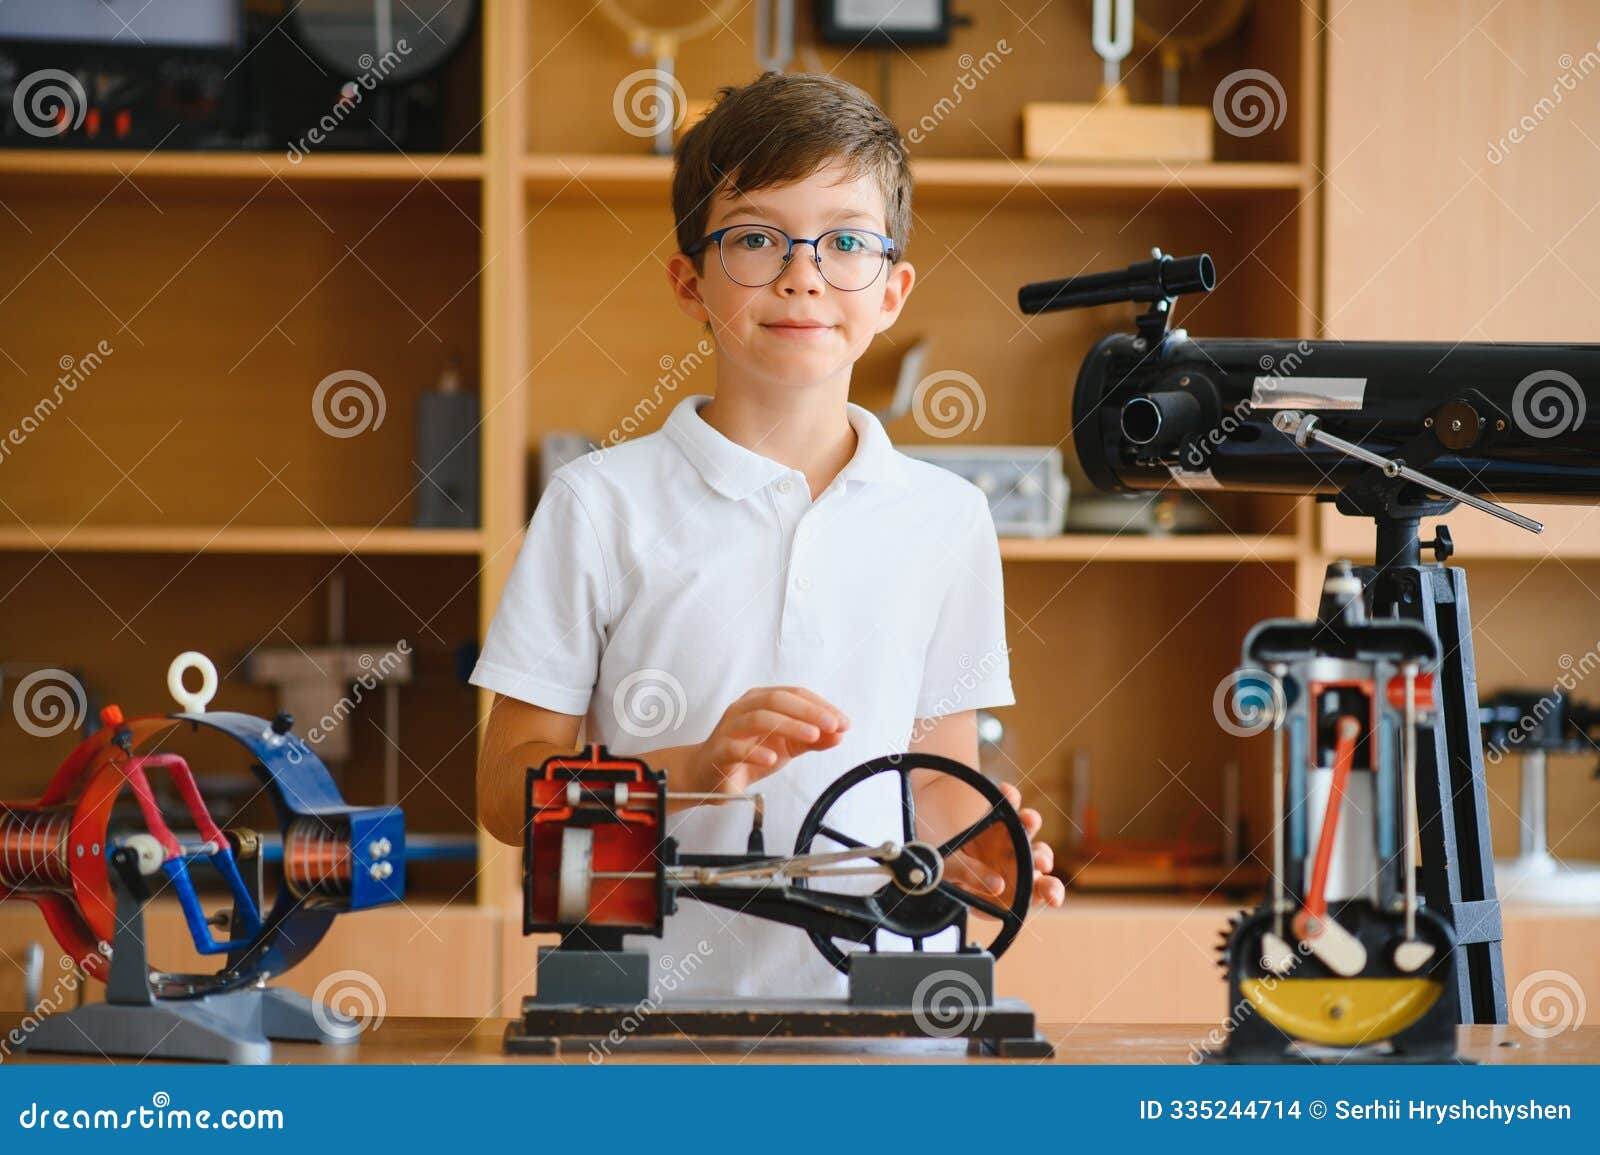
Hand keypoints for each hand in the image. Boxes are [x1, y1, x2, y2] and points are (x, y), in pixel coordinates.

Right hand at [690, 686, 848, 794]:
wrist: (709, 775)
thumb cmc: (748, 754)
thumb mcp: (786, 747)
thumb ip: (812, 740)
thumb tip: (840, 734)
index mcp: (762, 701)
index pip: (794, 694)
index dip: (821, 706)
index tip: (843, 722)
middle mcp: (745, 708)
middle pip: (777, 700)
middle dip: (808, 711)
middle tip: (832, 725)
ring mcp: (730, 728)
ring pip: (759, 718)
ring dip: (789, 725)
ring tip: (811, 736)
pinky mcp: (719, 751)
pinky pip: (736, 748)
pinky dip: (755, 752)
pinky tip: (772, 759)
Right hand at [945, 782, 1065, 910]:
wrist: (925, 847)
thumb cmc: (944, 872)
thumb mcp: (954, 877)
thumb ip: (974, 880)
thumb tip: (998, 885)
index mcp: (1010, 886)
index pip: (1036, 891)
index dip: (1049, 892)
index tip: (1052, 896)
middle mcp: (1014, 863)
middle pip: (1038, 860)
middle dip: (1043, 858)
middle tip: (1041, 862)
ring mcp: (1006, 839)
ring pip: (1027, 830)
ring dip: (1031, 823)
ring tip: (1029, 819)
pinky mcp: (996, 818)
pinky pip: (1007, 805)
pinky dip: (1010, 798)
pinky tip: (1006, 791)